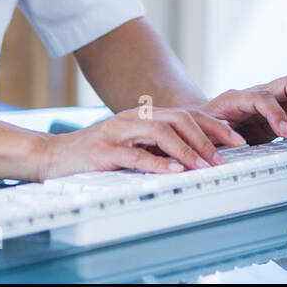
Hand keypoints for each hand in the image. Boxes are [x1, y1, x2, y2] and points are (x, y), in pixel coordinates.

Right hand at [37, 106, 246, 180]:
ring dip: (187, 150)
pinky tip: (174, 172)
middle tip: (226, 157)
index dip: (213, 125)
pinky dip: (157, 164)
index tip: (235, 139)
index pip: (185, 114)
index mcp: (141, 116)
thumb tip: (193, 157)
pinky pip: (135, 155)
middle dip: (207, 137)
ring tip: (205, 166)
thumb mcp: (129, 146)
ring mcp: (116, 132)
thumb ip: (155, 147)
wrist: (51, 157)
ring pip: (161, 132)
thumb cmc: (92, 155)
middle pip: (178, 119)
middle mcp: (131, 119)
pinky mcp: (102, 151)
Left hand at [201, 74, 286, 145]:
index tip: (282, 134)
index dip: (275, 114)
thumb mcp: (202, 129)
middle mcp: (258, 94)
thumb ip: (214, 131)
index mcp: (237, 97)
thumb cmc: (201, 126)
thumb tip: (229, 136)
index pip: (263, 96)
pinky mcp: (281, 114)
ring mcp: (272, 102)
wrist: (203, 124)